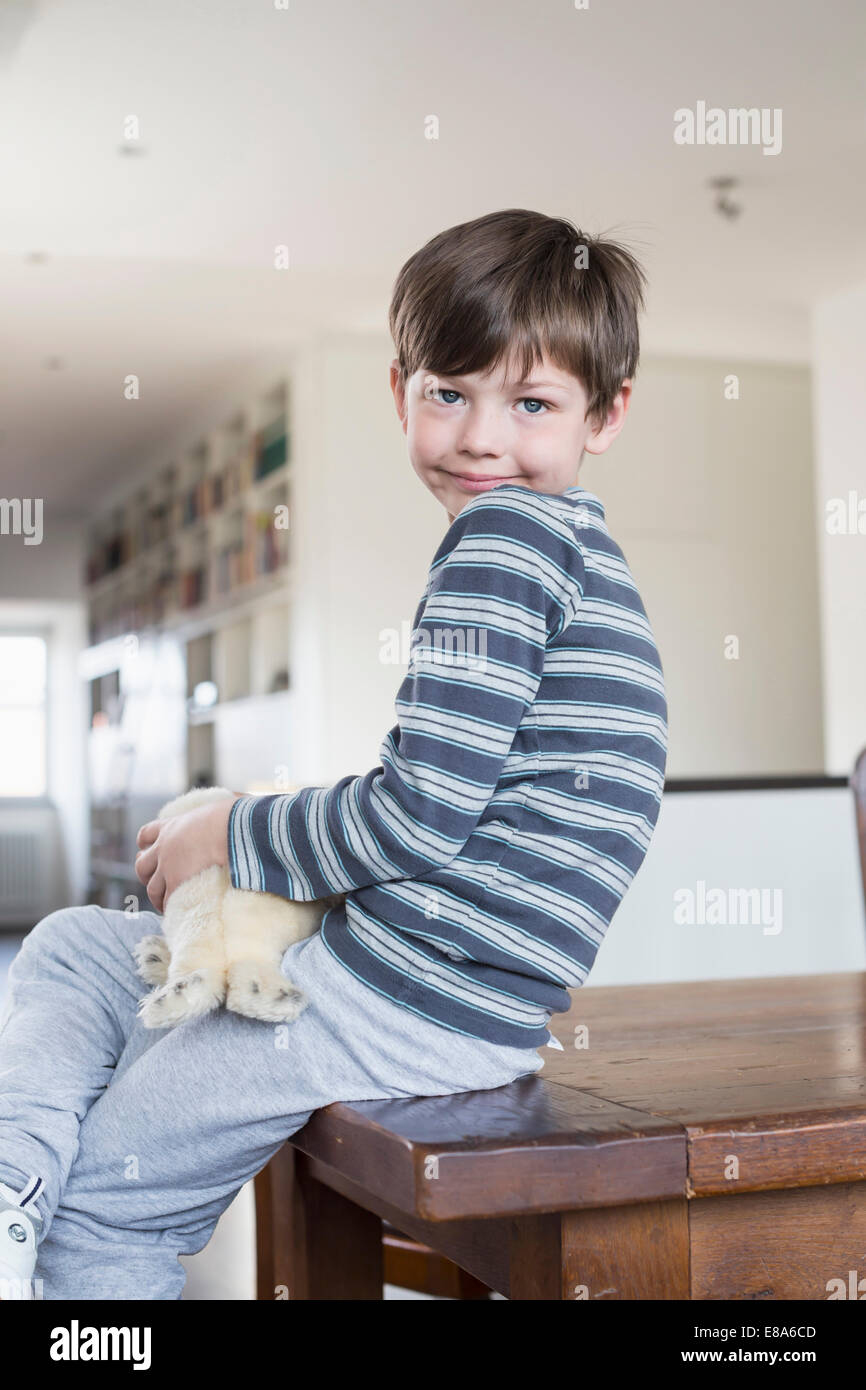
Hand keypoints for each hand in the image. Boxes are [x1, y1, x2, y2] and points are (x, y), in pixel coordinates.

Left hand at [134, 795, 239, 913]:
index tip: (147, 850)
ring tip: (164, 905)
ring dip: (156, 897)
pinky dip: (169, 908)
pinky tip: (175, 913)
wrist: (231, 829)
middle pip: (141, 865)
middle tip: (154, 882)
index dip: (144, 845)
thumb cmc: (233, 815)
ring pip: (151, 888)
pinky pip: (167, 901)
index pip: (146, 834)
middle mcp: (164, 846)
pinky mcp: (177, 882)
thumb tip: (240, 801)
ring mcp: (168, 866)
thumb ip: (218, 810)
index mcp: (171, 826)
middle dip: (145, 875)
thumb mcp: (217, 808)